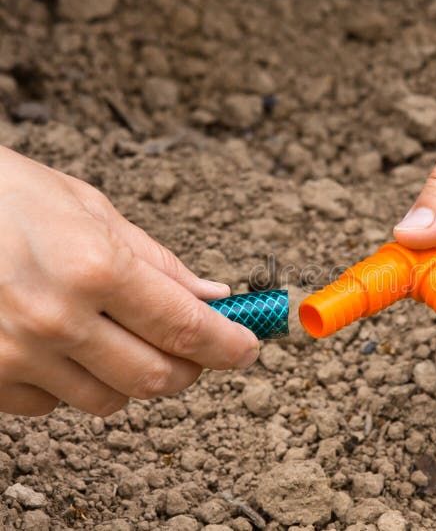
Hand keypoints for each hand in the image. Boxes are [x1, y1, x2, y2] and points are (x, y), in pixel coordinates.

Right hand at [0, 147, 258, 416]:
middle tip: (194, 346)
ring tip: (114, 332)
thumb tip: (212, 296)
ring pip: (109, 399)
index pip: (187, 328)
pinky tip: (60, 342)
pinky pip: (53, 404)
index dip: (229, 345)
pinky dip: (72, 381)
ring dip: (130, 374)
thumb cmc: (1, 193)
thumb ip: (155, 261)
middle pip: (157, 377)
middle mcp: (57, 320)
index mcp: (94, 267)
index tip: (248, 349)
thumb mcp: (87, 208)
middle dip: (189, 366)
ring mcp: (15, 356)